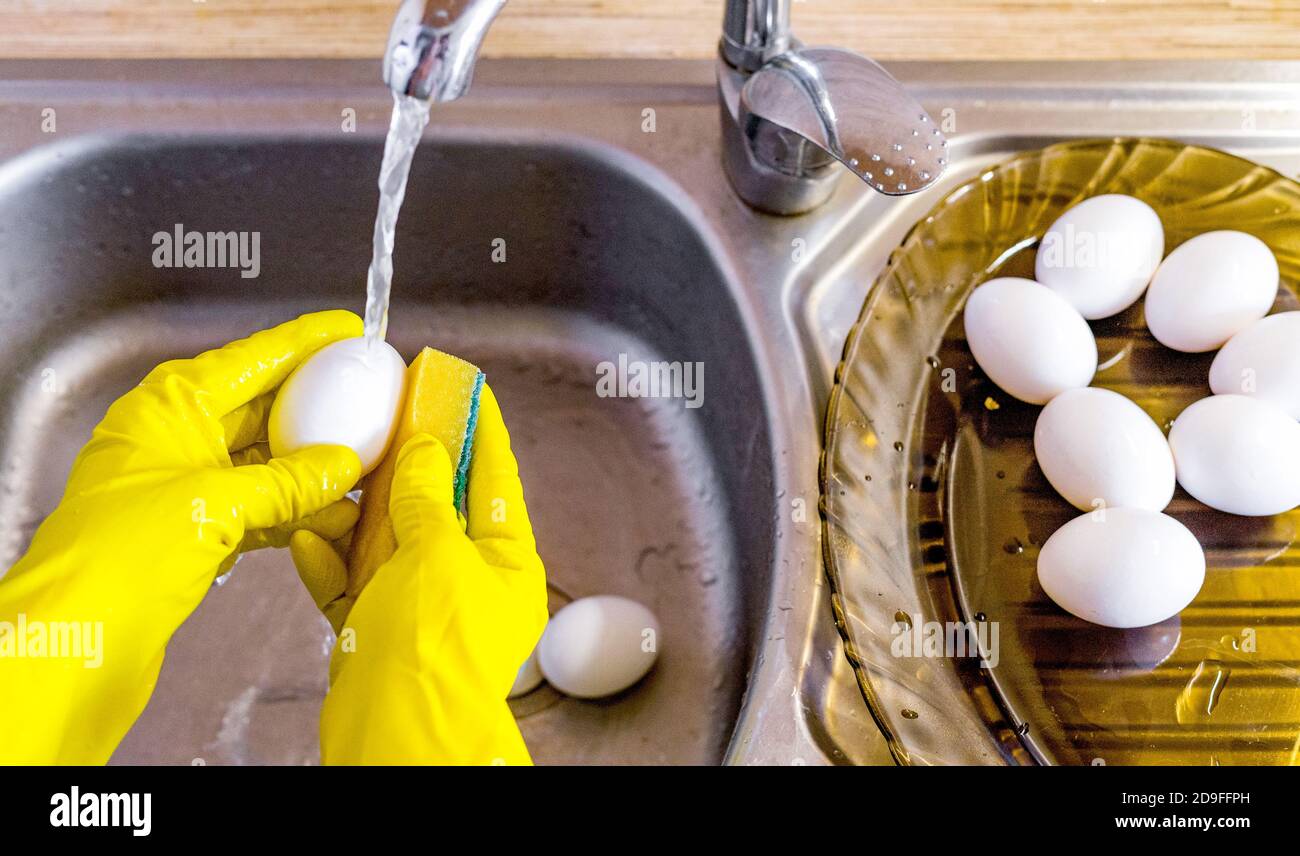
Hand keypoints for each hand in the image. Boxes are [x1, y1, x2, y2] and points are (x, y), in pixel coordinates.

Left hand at [0, 310, 364, 763]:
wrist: (75, 640)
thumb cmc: (121, 557)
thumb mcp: (216, 505)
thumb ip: (288, 482)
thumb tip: (345, 465)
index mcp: (170, 405)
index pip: (252, 357)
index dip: (304, 341)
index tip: (350, 330)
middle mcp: (174, 435)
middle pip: (260, 404)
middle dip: (317, 403)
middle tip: (371, 396)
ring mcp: (181, 483)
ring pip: (262, 459)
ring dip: (313, 465)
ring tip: (369, 464)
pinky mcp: (190, 530)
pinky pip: (255, 505)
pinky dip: (294, 509)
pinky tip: (337, 515)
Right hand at [290, 384, 547, 764]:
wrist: (395, 734)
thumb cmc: (435, 653)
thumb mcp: (438, 554)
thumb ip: (429, 498)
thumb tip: (427, 451)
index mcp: (505, 561)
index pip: (496, 478)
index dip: (480, 429)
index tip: (468, 388)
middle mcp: (468, 583)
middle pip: (439, 505)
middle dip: (413, 461)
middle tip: (391, 412)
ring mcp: (421, 607)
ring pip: (389, 541)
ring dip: (362, 506)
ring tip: (341, 462)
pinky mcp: (376, 633)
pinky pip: (350, 584)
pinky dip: (328, 560)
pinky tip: (306, 535)